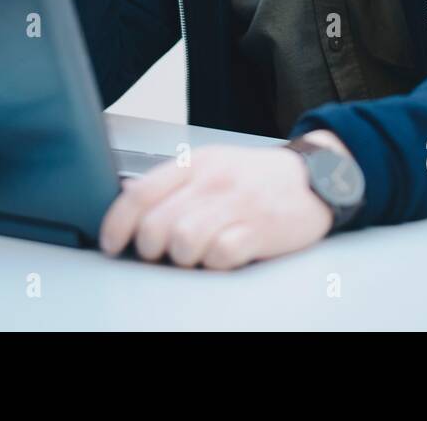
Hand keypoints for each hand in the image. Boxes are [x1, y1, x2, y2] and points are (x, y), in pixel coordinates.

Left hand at [98, 143, 333, 269]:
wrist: (315, 176)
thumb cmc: (255, 177)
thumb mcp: (211, 165)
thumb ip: (171, 182)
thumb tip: (128, 197)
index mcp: (194, 164)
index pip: (139, 193)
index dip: (117, 224)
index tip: (112, 245)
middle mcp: (212, 181)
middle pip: (156, 225)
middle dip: (151, 248)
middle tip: (163, 253)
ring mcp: (237, 204)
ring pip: (184, 242)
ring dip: (183, 257)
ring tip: (197, 254)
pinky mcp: (260, 228)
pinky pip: (221, 255)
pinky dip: (216, 262)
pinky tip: (225, 254)